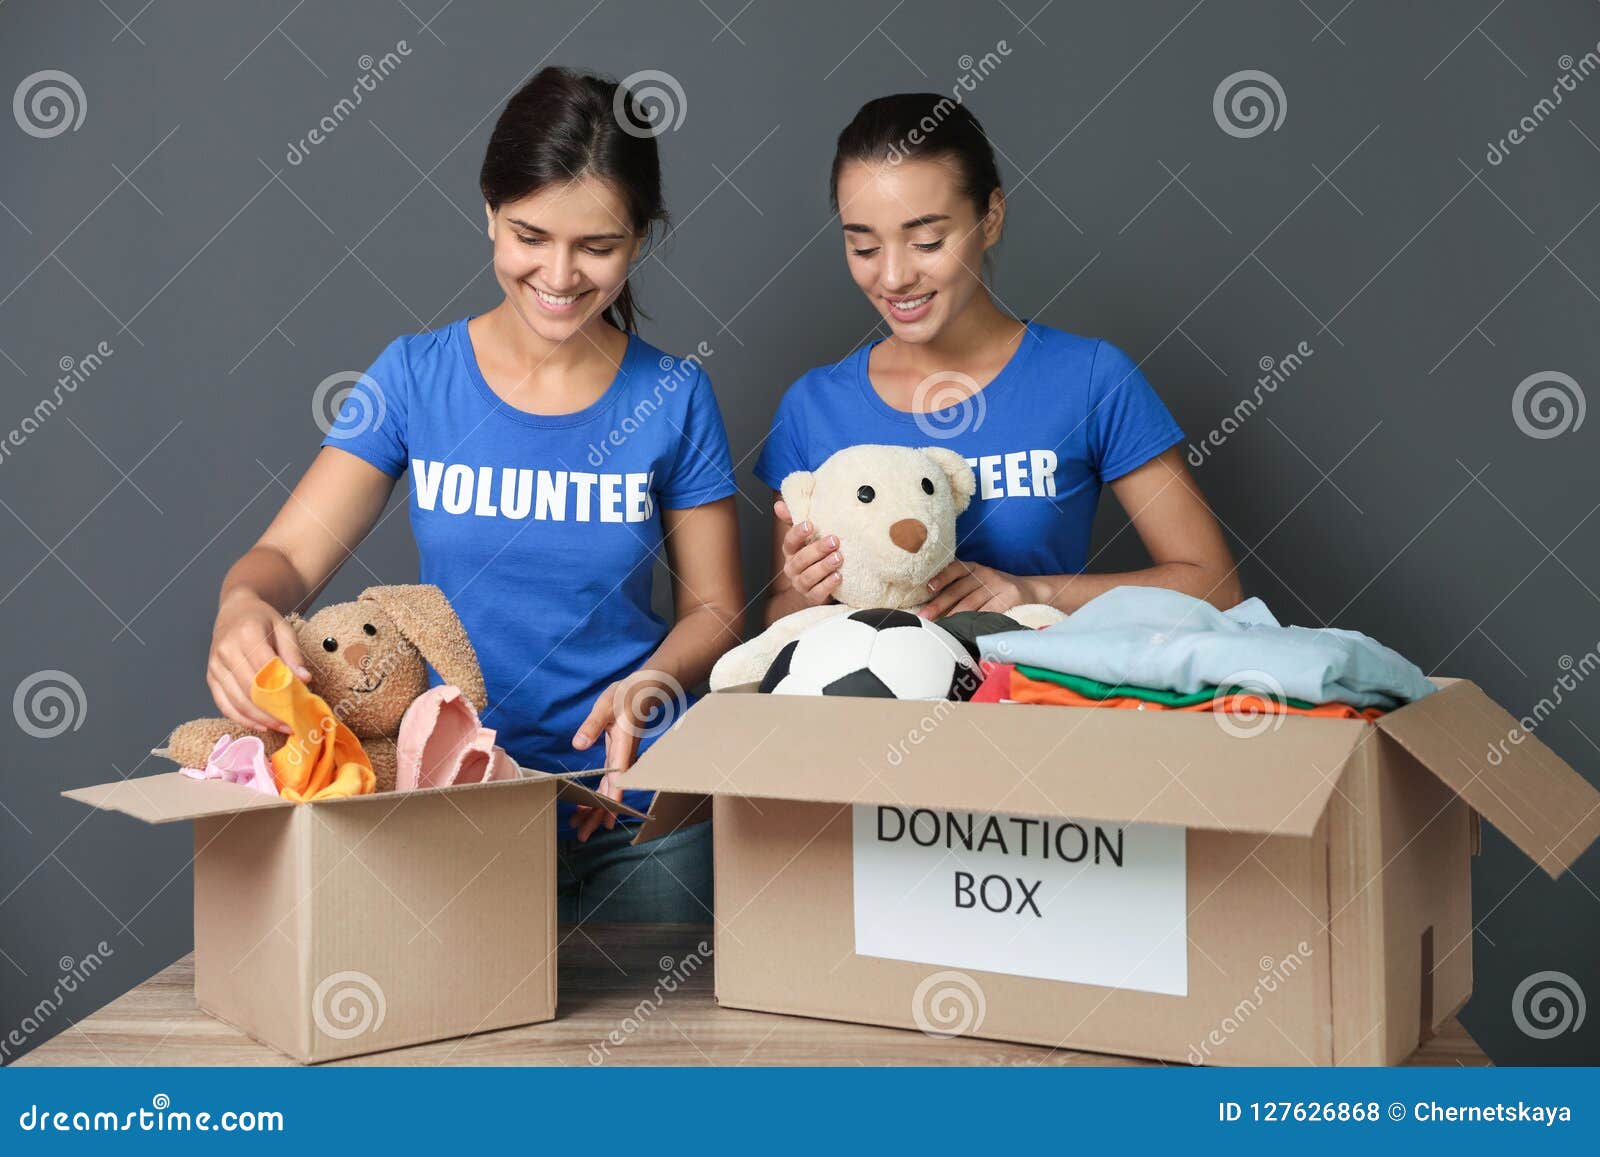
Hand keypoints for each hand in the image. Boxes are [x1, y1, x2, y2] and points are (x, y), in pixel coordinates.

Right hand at [208, 592, 309, 733]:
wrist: (235, 610)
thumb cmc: (263, 620)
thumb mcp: (284, 628)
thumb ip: (293, 654)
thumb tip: (304, 680)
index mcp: (246, 634)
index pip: (265, 668)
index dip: (282, 690)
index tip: (298, 706)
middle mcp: (226, 650)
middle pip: (249, 689)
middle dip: (271, 711)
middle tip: (291, 723)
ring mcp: (215, 665)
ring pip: (235, 701)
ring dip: (258, 719)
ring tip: (279, 727)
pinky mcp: (211, 677)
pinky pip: (224, 704)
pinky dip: (241, 718)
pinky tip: (259, 725)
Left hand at [569, 668, 677, 841]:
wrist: (644, 688)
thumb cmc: (627, 695)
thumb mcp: (605, 705)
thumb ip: (592, 725)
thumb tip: (578, 744)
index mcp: (623, 747)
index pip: (618, 781)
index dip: (612, 802)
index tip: (604, 821)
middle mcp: (624, 758)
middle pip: (612, 793)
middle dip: (597, 815)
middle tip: (582, 836)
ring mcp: (621, 759)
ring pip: (610, 791)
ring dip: (595, 809)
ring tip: (579, 826)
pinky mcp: (617, 756)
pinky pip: (608, 783)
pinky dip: (598, 795)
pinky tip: (587, 805)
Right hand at [774, 498, 841, 606]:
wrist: (816, 586)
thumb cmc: (812, 557)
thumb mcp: (805, 538)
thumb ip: (793, 520)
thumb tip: (778, 504)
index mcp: (791, 552)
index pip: (789, 542)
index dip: (798, 533)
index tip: (810, 525)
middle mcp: (793, 568)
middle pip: (801, 559)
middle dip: (817, 549)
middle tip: (834, 540)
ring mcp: (801, 584)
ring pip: (808, 576)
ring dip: (824, 566)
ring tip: (838, 558)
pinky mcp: (812, 597)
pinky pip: (818, 593)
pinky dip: (828, 585)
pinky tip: (838, 577)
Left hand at [918, 561, 1037, 618]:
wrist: (1031, 591)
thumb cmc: (996, 590)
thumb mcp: (979, 582)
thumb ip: (959, 589)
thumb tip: (930, 607)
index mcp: (974, 568)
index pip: (955, 569)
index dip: (942, 578)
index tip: (929, 588)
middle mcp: (985, 574)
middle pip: (958, 590)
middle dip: (939, 605)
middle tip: (924, 617)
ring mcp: (998, 585)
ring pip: (971, 604)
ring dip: (954, 617)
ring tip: (940, 627)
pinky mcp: (1009, 598)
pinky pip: (988, 613)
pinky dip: (975, 622)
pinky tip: (965, 630)